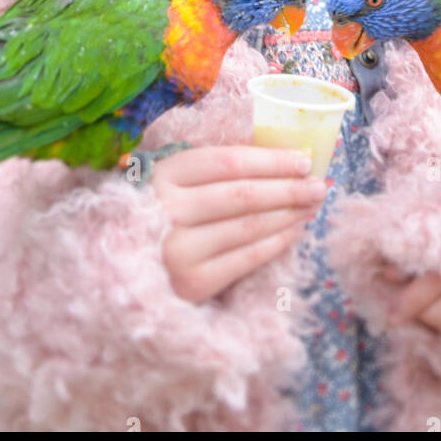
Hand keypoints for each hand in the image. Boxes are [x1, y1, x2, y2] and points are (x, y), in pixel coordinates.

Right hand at [150, 144, 326, 303]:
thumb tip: (278, 156)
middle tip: (320, 184)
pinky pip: (246, 259)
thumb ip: (213, 169)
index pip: (229, 162)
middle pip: (244, 194)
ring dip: (288, 214)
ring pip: (249, 226)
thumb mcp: (173, 180)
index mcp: (163, 175)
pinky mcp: (191, 284)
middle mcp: (168, 211)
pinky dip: (276, 242)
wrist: (120, 268)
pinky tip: (294, 231)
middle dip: (289, 187)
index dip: (271, 159)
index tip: (303, 159)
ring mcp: (178, 251)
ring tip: (311, 205)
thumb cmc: (158, 212)